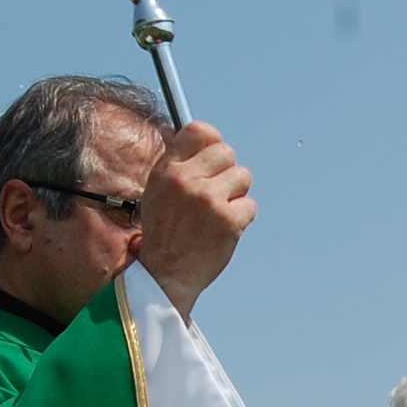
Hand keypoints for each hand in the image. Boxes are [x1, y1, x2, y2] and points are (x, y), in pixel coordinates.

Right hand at [134, 122, 254, 319]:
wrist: (165, 275)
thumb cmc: (163, 235)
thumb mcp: (156, 192)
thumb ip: (177, 166)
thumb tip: (203, 143)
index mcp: (167, 171)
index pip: (199, 131)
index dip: (212, 140)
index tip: (214, 153)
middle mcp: (187, 180)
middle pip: (227, 152)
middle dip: (226, 171)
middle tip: (216, 192)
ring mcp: (209, 199)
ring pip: (243, 176)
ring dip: (236, 194)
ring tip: (217, 213)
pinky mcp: (229, 220)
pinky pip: (249, 205)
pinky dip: (241, 217)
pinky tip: (223, 229)